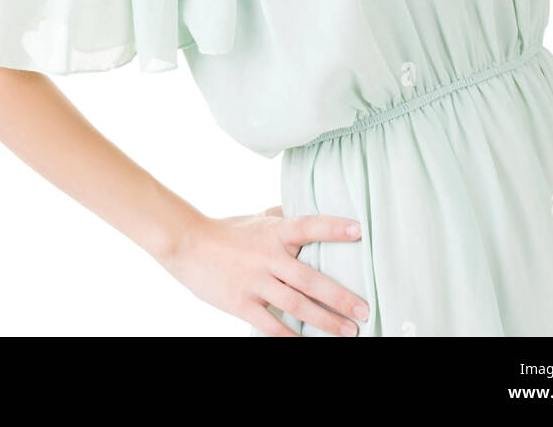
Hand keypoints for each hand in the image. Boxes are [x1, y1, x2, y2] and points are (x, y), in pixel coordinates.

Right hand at [159, 205, 369, 336]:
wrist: (187, 244)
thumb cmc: (226, 230)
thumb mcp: (256, 218)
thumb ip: (281, 216)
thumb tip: (303, 207)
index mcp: (274, 232)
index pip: (308, 226)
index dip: (333, 228)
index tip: (359, 231)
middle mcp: (267, 257)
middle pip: (310, 279)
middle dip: (340, 297)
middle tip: (365, 309)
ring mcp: (255, 282)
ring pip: (296, 305)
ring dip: (326, 321)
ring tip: (349, 332)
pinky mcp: (241, 304)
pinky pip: (271, 326)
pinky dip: (291, 338)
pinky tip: (308, 345)